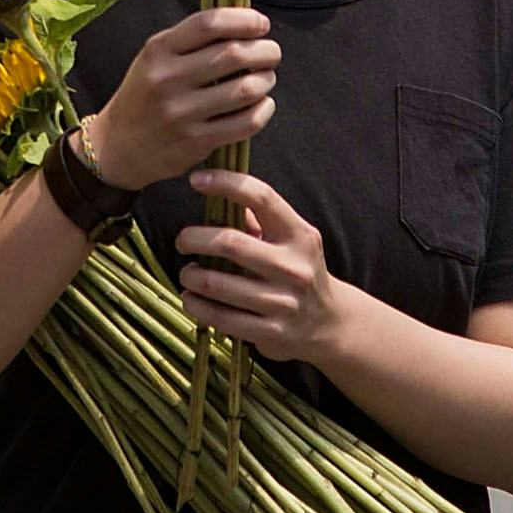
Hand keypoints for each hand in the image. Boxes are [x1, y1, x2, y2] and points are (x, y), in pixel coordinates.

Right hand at [83, 8, 278, 191]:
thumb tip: (245, 23)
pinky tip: (262, 104)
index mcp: (158, 50)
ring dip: (266, 80)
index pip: (209, 24)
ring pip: (245, 89)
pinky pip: (245, 123)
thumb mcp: (155, 59)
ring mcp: (181, 113)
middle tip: (271, 53)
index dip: (244, 20)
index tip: (261, 25)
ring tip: (265, 79)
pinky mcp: (194, 142)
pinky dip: (263, 110)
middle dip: (265, 51)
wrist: (118, 146)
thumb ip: (192, 40)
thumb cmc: (146, 95)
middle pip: (234, 54)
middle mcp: (167, 79)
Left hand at [175, 170, 350, 366]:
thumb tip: (216, 189)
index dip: (226, 183)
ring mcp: (283, 303)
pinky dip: (196, 305)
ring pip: (217, 285)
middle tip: (182, 240)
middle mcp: (294, 267)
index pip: (262, 197)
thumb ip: (257, 219)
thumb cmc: (298, 271)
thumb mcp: (290, 241)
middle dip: (194, 238)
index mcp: (299, 235)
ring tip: (187, 272)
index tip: (196, 180)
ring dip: (190, 275)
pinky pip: (220, 317)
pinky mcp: (271, 332)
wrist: (330, 323)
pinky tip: (191, 298)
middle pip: (230, 243)